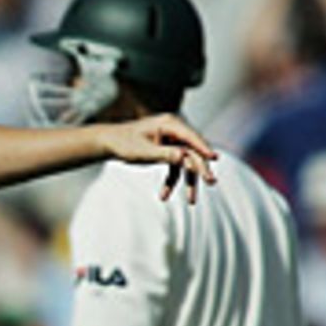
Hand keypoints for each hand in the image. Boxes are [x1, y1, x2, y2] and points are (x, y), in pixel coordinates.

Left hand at [97, 115, 217, 201]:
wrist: (110, 143)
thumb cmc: (124, 143)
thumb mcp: (143, 151)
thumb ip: (164, 154)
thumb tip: (184, 157)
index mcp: (169, 124)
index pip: (191, 137)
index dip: (204, 148)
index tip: (215, 159)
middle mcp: (174, 130)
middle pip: (193, 151)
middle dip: (200, 169)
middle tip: (211, 182)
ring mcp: (172, 141)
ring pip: (186, 163)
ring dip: (187, 182)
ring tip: (191, 201)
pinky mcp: (168, 151)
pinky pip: (175, 168)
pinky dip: (171, 181)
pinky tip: (164, 196)